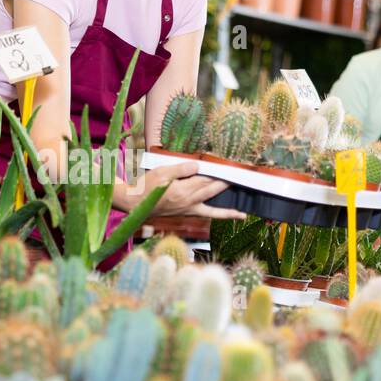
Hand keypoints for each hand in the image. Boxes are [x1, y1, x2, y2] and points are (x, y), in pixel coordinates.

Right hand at [128, 162, 245, 219]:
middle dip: (228, 182)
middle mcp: (189, 201)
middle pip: (213, 189)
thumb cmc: (146, 186)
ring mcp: (190, 208)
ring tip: (244, 207)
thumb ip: (181, 169)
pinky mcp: (189, 212)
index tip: (232, 165)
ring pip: (214, 205)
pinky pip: (209, 214)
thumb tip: (198, 165)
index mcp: (183, 189)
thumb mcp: (161, 172)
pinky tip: (234, 214)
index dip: (220, 171)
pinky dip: (223, 215)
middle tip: (243, 176)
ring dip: (230, 205)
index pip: (207, 178)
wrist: (136, 204)